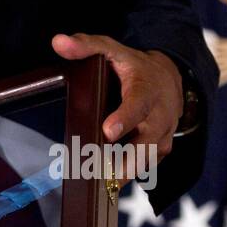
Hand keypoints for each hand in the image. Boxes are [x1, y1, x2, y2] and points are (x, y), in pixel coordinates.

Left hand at [51, 32, 183, 183]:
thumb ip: (86, 45)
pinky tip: (107, 184)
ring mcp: (163, 134)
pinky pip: (147, 166)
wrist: (169, 77)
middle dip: (126, 159)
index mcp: (146, 89)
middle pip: (147, 142)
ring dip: (125, 173)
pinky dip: (129, 175)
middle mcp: (159, 115)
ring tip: (101, 184)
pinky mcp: (161, 149)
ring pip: (148, 159)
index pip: (137, 105)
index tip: (107, 131)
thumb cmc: (133, 65)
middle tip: (100, 173)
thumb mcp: (112, 49)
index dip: (124, 119)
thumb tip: (58, 42)